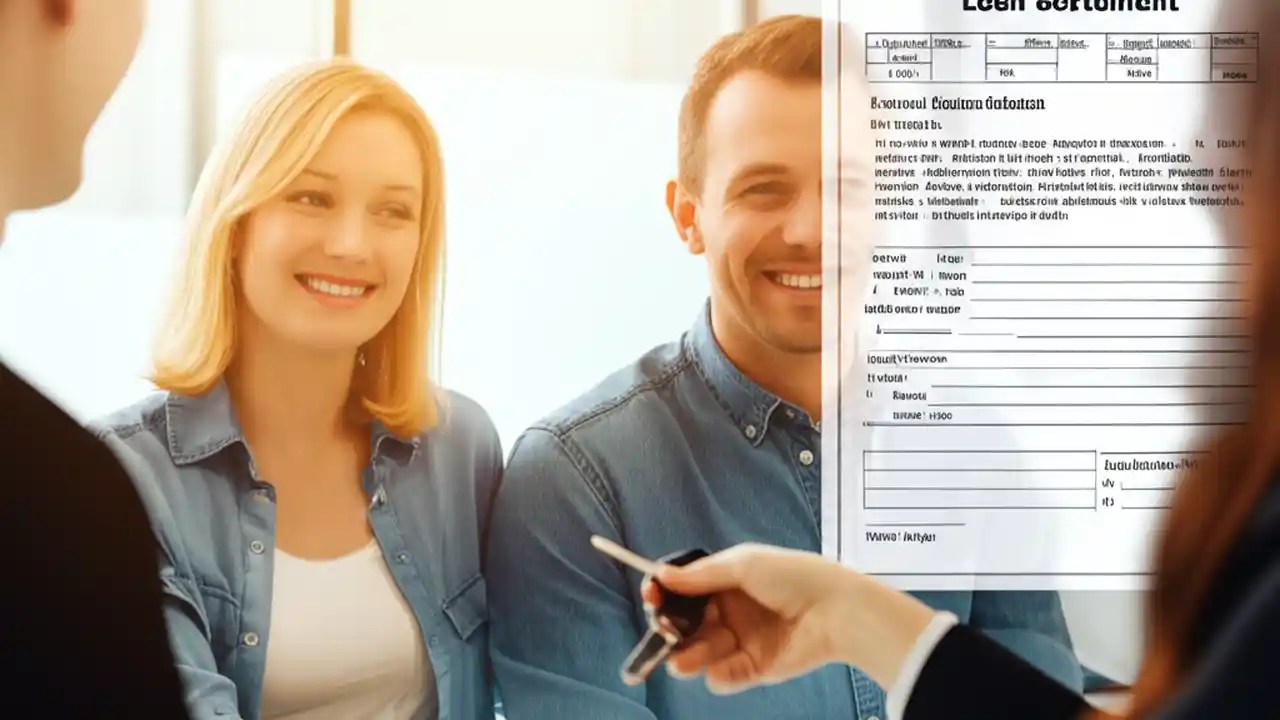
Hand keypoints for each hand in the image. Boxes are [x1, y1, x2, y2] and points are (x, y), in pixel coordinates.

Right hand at [643, 543, 936, 694]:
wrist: (836, 610)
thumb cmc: (792, 577)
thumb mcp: (743, 564)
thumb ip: (701, 575)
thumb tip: (660, 575)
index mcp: (726, 581)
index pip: (684, 588)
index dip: (664, 593)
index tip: (650, 595)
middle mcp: (729, 610)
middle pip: (686, 623)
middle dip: (670, 628)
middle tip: (662, 631)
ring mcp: (741, 639)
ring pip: (701, 651)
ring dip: (687, 656)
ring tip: (680, 663)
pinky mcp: (754, 667)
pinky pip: (726, 674)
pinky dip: (719, 674)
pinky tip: (718, 670)